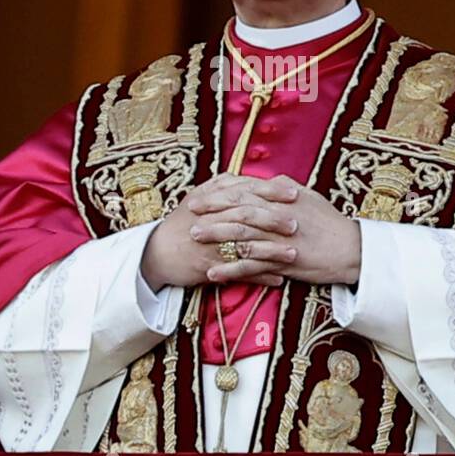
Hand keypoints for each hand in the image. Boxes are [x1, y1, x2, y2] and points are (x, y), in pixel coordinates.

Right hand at [139, 173, 299, 291]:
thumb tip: (250, 176)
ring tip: (293, 254)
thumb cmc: (182, 222)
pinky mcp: (209, 266)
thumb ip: (224, 185)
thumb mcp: (200, 197)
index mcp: (212, 198)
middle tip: (297, 224)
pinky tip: (278, 279)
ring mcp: (210, 243)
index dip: (271, 192)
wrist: (157, 252)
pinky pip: (239, 272)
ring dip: (271, 252)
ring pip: (246, 245)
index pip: (246, 190)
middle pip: (247, 216)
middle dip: (274, 221)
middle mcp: (211, 218)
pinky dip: (259, 276)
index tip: (295, 193)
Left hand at [187, 174, 360, 286]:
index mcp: (282, 199)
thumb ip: (284, 187)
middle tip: (190, 213)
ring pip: (242, 236)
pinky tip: (213, 272)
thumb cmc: (330, 222)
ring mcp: (279, 240)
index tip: (200, 195)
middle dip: (211, 212)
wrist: (350, 249)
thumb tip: (266, 179)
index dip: (219, 194)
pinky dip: (231, 269)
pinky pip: (252, 266)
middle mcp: (278, 217)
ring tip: (195, 238)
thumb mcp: (309, 196)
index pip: (244, 192)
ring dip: (216, 237)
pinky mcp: (283, 262)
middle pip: (238, 211)